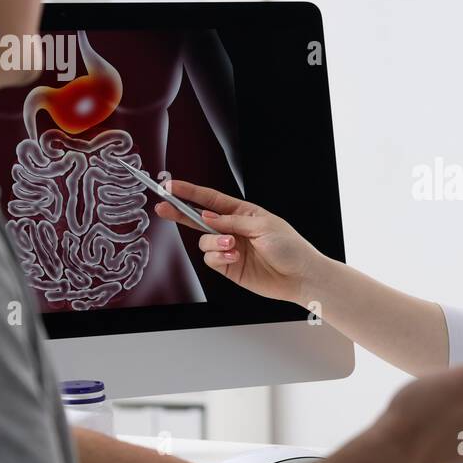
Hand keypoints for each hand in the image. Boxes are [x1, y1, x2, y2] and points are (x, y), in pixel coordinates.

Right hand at [154, 179, 323, 304]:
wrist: (300, 276)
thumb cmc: (290, 247)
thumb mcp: (263, 225)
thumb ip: (232, 221)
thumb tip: (207, 216)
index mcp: (243, 212)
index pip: (210, 199)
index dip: (190, 192)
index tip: (171, 186)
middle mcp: (233, 229)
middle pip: (198, 218)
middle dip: (180, 212)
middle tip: (163, 207)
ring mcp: (229, 248)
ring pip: (204, 241)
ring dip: (214, 241)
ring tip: (232, 246)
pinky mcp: (228, 266)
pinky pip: (210, 259)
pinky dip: (218, 257)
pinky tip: (233, 258)